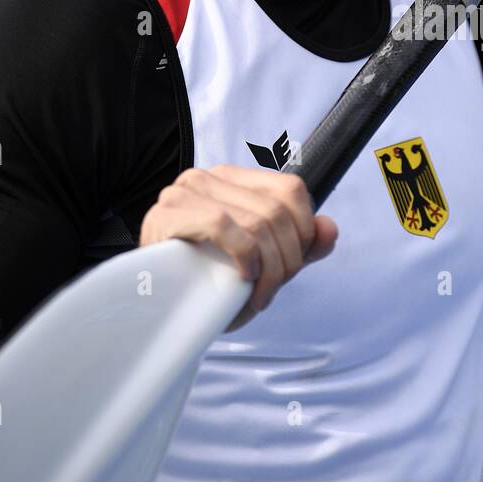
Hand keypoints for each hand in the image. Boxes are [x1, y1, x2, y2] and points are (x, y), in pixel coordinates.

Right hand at [140, 164, 337, 331]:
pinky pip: (224, 226)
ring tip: (259, 296)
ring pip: (257, 222)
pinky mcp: (169, 212)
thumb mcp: (261, 262)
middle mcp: (211, 177)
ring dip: (269, 269)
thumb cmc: (204, 280)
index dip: (303, 231)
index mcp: (235, 180)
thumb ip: (298, 245)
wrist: (153, 304)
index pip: (291, 190)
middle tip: (272, 290)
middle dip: (287, 259)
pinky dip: (244, 255)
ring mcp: (187, 190)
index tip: (291, 268)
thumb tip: (329, 229)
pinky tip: (243, 277)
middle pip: (277, 211)